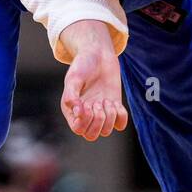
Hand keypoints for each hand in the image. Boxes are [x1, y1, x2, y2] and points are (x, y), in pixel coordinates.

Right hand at [58, 20, 128, 141]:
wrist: (99, 55)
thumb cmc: (83, 65)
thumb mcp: (74, 78)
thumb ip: (71, 94)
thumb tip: (76, 111)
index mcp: (72, 110)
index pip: (78, 129)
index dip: (85, 121)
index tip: (87, 104)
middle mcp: (86, 115)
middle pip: (92, 135)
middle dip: (98, 120)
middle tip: (98, 102)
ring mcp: (101, 112)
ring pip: (106, 131)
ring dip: (109, 117)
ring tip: (106, 100)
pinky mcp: (114, 107)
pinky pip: (120, 124)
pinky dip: (120, 116)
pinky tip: (115, 103)